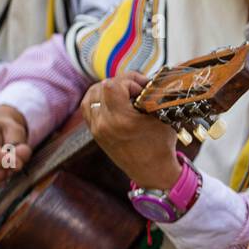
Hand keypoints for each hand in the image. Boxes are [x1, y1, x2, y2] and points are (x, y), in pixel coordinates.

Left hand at [82, 72, 180, 189]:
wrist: (151, 171)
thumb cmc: (161, 144)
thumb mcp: (161, 117)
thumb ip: (152, 96)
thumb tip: (146, 78)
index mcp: (122, 121)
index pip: (112, 85)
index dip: (129, 80)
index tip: (141, 88)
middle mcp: (104, 124)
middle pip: (102, 86)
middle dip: (121, 83)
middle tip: (136, 91)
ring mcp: (96, 128)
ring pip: (91, 94)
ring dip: (107, 88)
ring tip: (123, 94)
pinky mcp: (94, 131)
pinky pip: (88, 105)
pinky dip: (98, 98)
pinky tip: (112, 100)